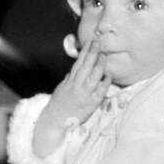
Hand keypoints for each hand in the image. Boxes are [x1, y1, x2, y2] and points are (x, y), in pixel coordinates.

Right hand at [35, 37, 109, 153]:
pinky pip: (99, 93)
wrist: (55, 121)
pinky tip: (109, 77)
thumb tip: (73, 71)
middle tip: (98, 43)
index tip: (89, 42)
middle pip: (86, 66)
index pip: (78, 63)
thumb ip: (69, 79)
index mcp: (70, 81)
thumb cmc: (58, 105)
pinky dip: (104, 84)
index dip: (84, 52)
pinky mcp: (90, 104)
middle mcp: (77, 86)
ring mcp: (84, 95)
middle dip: (92, 53)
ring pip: (93, 77)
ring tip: (104, 56)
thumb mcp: (61, 89)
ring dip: (99, 66)